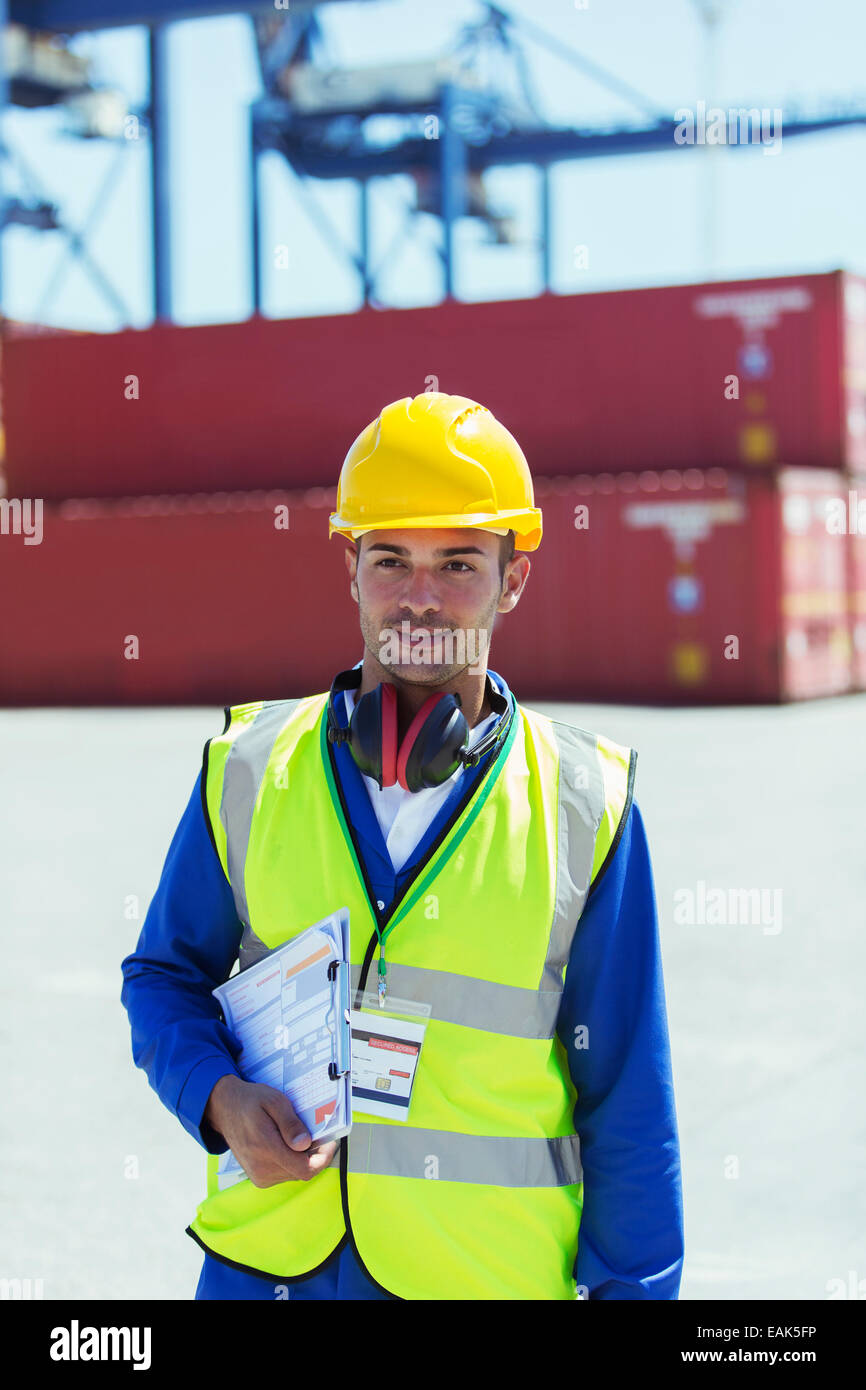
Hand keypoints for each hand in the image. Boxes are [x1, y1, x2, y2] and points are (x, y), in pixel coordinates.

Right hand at [204, 1074, 337, 1186]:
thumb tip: (305, 1144)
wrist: (225, 1109)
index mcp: (267, 1149)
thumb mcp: (274, 1102)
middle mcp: (262, 1168)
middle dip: (315, 1155)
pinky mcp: (258, 1177)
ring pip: (294, 1174)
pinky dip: (292, 1162)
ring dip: (303, 1159)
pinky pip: (284, 1174)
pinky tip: (290, 1145)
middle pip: (302, 1172)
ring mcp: (259, 1175)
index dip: (323, 1158)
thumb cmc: (250, 1102)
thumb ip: (290, 1124)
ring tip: (302, 1137)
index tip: (329, 1142)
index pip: (306, 1169)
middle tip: (318, 1135)